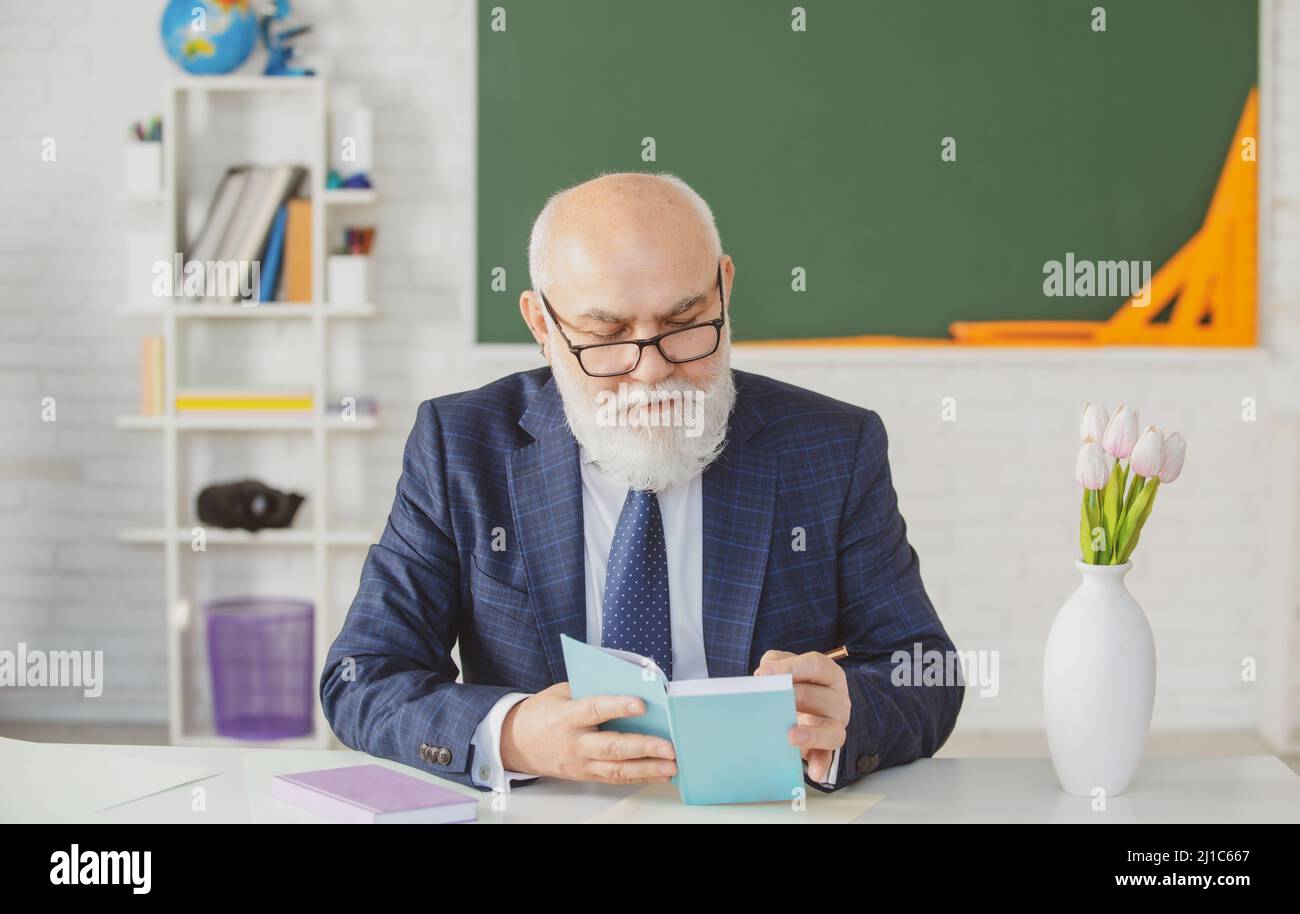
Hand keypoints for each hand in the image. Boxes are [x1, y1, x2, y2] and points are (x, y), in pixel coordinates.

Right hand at [498, 682, 677, 784]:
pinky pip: (616, 778)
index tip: (641, 704)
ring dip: (648, 768)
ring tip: (672, 765)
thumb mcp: (560, 692)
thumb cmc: (542, 712)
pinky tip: (660, 773)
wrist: (516, 743)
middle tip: (668, 746)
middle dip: (643, 747)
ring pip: (618, 769)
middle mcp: (576, 743)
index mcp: (567, 716)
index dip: (618, 706)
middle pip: (611, 747)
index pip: (594, 710)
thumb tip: (627, 682)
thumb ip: (590, 689)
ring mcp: (582, 763)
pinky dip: (641, 776)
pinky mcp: (587, 775)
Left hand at [754, 650, 850, 782]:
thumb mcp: (788, 668)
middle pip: (821, 697)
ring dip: (811, 734)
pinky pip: (828, 757)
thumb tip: (762, 676)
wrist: (810, 709)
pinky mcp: (829, 748)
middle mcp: (838, 699)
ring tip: (790, 736)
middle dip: (796, 698)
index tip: (765, 673)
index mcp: (828, 674)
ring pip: (831, 730)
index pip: (815, 665)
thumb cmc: (796, 685)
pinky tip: (813, 773)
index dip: (791, 667)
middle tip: (773, 702)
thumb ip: (776, 663)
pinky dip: (821, 765)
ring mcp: (836, 724)